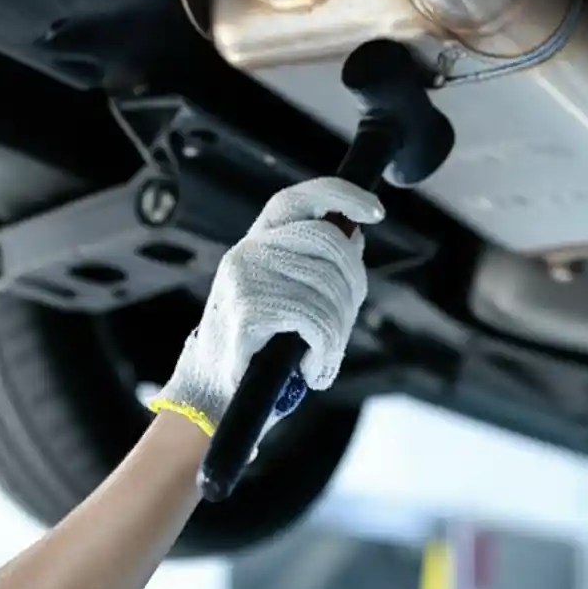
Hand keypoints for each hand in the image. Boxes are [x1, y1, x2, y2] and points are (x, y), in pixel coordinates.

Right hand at [149, 177, 384, 437]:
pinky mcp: (248, 313)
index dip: (340, 196)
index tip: (375, 212)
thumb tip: (354, 234)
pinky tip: (312, 368)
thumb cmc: (258, 346)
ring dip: (338, 330)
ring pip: (329, 288)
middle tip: (343, 323)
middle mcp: (247, 252)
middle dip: (353, 284)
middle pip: (330, 243)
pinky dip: (325, 351)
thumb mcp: (287, 293)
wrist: (212, 392)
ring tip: (323, 354)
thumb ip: (316, 263)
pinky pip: (315, 321)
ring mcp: (244, 280)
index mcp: (257, 241)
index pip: (299, 198)